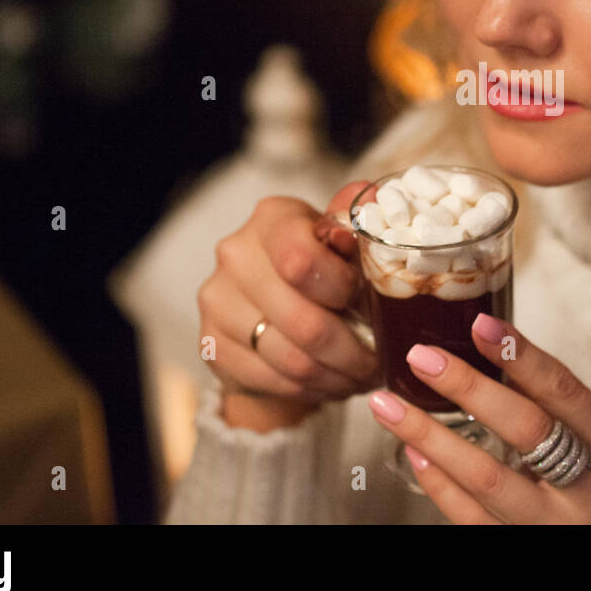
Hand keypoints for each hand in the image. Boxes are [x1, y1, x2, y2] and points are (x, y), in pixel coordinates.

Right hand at [198, 182, 382, 423]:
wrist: (273, 307)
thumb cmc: (319, 269)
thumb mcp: (344, 244)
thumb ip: (360, 227)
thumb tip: (374, 201)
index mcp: (273, 218)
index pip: (303, 262)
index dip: (344, 291)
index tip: (373, 305)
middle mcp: (236, 254)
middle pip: (304, 322)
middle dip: (353, 352)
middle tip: (379, 362)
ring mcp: (217, 300)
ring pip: (293, 360)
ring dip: (337, 376)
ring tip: (362, 376)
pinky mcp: (212, 344)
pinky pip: (275, 381)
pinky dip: (313, 389)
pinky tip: (332, 382)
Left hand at [367, 314, 590, 522]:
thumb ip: (556, 405)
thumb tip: (490, 345)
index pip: (564, 390)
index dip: (521, 354)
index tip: (480, 324)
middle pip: (525, 430)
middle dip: (469, 387)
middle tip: (422, 357)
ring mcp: (556, 526)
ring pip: (486, 478)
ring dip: (431, 436)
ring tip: (389, 405)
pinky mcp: (522, 548)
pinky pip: (470, 517)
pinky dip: (438, 482)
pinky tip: (413, 451)